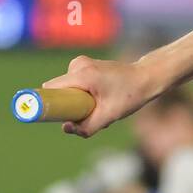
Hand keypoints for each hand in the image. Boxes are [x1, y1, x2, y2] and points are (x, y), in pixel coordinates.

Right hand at [41, 56, 155, 138]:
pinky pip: (74, 83)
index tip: (47, 115)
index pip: (51, 88)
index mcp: (82, 74)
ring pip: (67, 88)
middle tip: (90, 113)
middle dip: (68, 105)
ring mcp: (81, 63)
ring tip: (101, 106)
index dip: (46, 102)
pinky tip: (102, 99)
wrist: (146, 78)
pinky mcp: (85, 65)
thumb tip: (66, 129)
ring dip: (78, 101)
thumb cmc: (130, 96)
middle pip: (58, 89)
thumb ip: (87, 126)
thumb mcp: (109, 115)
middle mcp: (78, 64)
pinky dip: (83, 94)